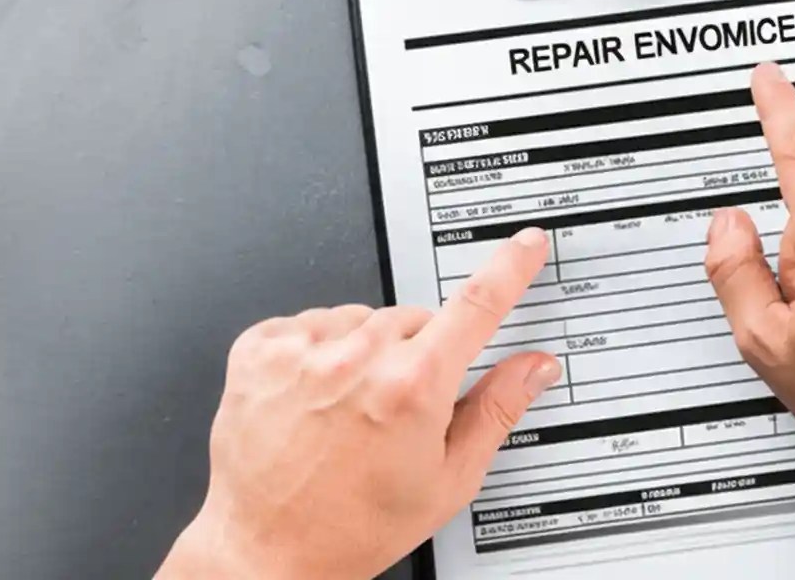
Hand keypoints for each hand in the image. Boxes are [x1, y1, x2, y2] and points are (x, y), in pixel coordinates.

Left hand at [157, 228, 560, 579]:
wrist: (268, 548)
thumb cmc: (354, 526)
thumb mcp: (448, 478)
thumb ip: (497, 410)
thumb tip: (535, 367)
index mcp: (413, 387)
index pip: (477, 306)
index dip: (509, 268)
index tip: (523, 245)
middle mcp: (358, 358)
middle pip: (414, 319)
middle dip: (420, 351)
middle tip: (401, 408)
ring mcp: (304, 350)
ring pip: (361, 318)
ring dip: (366, 347)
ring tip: (352, 407)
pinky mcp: (260, 348)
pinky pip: (310, 322)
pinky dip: (318, 348)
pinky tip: (316, 395)